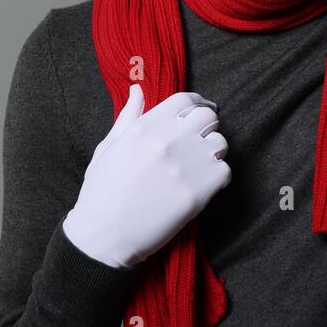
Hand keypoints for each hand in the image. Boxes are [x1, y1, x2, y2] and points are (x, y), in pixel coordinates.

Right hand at [62, 84, 231, 268]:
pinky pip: (224, 172)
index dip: (195, 104)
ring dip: (213, 152)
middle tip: (198, 142)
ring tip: (198, 166)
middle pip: (209, 117)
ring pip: (220, 144)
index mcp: (145, 127)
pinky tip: (203, 186)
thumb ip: (129, 116)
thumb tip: (138, 90)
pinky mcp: (197, 193)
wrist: (102, 236)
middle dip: (206, 127)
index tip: (198, 112)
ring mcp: (184, 166)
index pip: (185, 100)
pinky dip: (218, 178)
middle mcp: (167, 141)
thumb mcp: (109, 147)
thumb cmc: (102, 192)